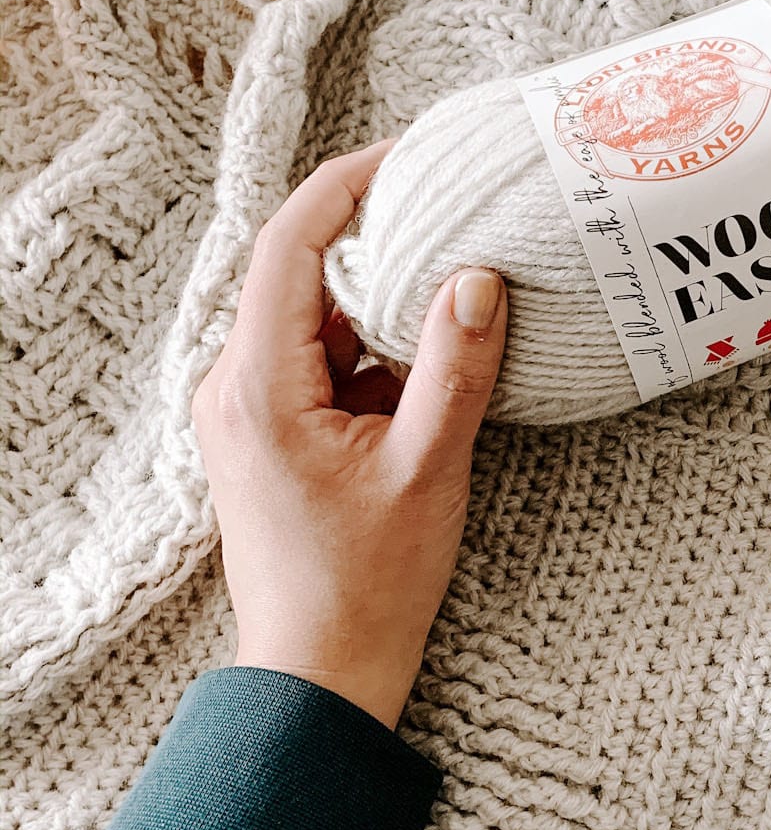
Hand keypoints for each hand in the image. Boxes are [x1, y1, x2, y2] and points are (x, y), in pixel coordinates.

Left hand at [192, 142, 507, 728]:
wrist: (320, 675)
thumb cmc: (368, 586)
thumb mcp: (429, 468)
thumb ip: (454, 367)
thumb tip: (478, 278)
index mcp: (258, 385)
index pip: (290, 246)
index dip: (344, 185)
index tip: (405, 154)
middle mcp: (235, 387)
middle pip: (299, 275)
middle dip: (373, 238)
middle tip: (449, 205)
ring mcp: (246, 411)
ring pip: (312, 318)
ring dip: (377, 297)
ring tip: (453, 272)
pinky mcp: (268, 434)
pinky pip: (317, 360)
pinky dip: (369, 345)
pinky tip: (430, 347)